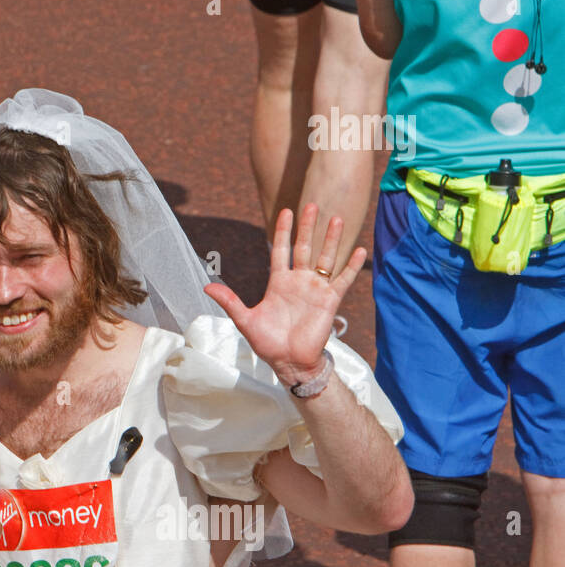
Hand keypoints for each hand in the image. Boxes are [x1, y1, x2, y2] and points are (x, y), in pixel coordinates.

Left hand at [204, 204, 364, 385]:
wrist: (289, 362)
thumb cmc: (267, 343)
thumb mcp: (245, 320)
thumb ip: (229, 301)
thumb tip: (206, 285)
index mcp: (278, 282)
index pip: (280, 250)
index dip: (283, 231)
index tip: (286, 210)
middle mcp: (298, 281)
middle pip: (304, 247)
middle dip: (308, 227)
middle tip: (312, 203)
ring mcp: (316, 289)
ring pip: (325, 258)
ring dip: (331, 239)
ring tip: (337, 218)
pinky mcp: (330, 301)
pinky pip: (343, 280)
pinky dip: (351, 266)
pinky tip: (360, 250)